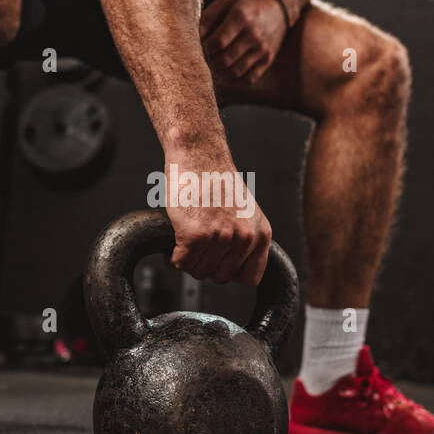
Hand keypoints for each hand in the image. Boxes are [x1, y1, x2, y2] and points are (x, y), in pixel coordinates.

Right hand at [164, 151, 271, 285]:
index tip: (218, 264)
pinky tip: (174, 244)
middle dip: (205, 266)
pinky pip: (181, 263)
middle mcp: (244, 238)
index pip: (249, 279)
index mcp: (260, 234)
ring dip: (188, 261)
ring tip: (185, 242)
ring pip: (199, 272)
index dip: (230, 273)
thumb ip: (246, 238)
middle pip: (220, 277)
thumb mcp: (246, 211)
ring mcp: (221, 238)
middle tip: (196, 250)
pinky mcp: (196, 236)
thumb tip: (235, 269)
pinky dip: (173, 258)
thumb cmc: (216, 179)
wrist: (199, 154)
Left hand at [200, 0, 287, 84]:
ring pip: (235, 72)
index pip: (217, 42)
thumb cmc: (245, 5)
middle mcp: (253, 34)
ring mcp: (262, 49)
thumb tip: (195, 38)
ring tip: (216, 64)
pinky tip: (229, 71)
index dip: (205, 47)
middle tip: (208, 57)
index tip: (204, 45)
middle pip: (224, 60)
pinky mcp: (268, 60)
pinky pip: (248, 79)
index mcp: (240, 17)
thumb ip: (208, 17)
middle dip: (211, 61)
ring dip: (221, 72)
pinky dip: (235, 79)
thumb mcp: (226, 2)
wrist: (278, 8)